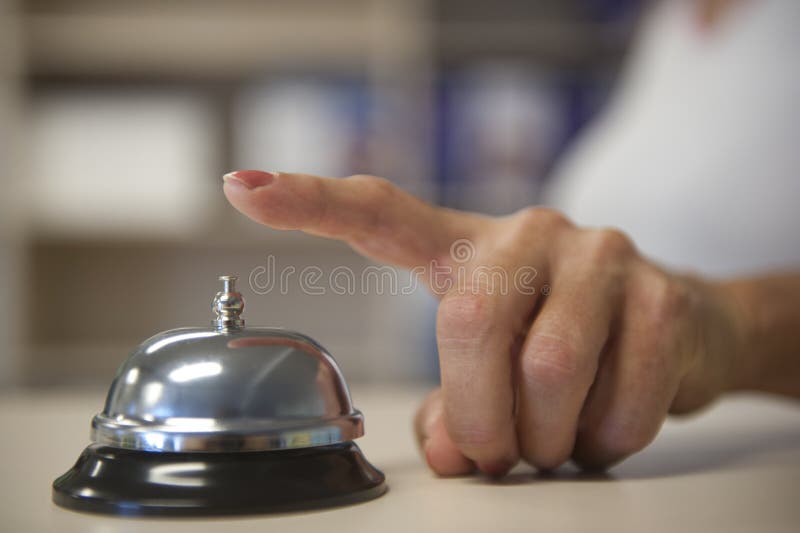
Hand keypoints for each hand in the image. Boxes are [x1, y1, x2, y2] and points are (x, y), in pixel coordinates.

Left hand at [223, 170, 746, 474]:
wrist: (685, 324)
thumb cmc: (565, 341)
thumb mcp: (494, 369)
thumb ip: (452, 404)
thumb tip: (448, 452)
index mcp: (467, 248)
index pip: (381, 212)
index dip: (308, 202)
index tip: (241, 189)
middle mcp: (528, 233)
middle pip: (467, 327)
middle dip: (478, 417)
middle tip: (498, 450)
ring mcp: (600, 255)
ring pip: (547, 373)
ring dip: (544, 439)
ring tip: (554, 438)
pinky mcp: (664, 294)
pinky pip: (619, 403)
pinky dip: (603, 442)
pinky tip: (604, 424)